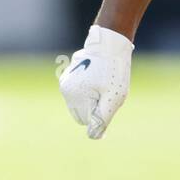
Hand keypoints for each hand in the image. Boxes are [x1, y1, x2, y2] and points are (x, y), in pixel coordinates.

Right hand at [59, 24, 133, 138]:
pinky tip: (96, 77)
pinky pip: (79, 95)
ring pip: (80, 105)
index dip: (103, 113)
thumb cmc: (114, 71)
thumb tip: (93, 136)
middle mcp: (66, 91)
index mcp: (76, 97)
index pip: (88, 122)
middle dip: (96, 107)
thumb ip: (102, 119)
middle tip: (107, 90)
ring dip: (92, 100)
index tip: (109, 97)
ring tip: (102, 83)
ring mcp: (65, 84)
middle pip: (82, 115)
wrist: (110, 43)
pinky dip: (88, 91)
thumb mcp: (114, 98)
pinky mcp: (67, 78)